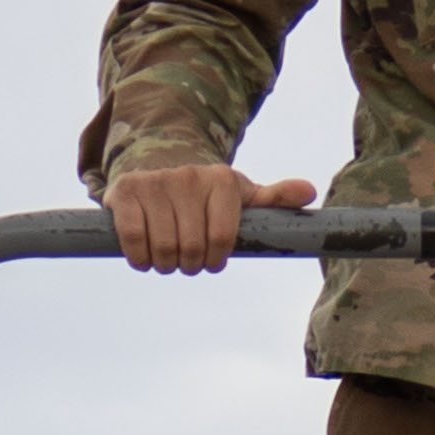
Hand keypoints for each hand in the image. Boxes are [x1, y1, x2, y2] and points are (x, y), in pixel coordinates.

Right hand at [113, 165, 314, 271]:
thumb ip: (274, 199)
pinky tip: (143, 255)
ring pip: (162, 248)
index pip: (222, 239)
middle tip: (186, 259)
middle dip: (189, 265)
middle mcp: (189, 177)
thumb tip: (309, 192)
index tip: (211, 259)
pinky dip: (139, 257)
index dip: (215, 260)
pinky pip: (132, 239)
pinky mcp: (125, 192)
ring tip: (166, 256)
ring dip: (164, 264)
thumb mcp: (242, 196)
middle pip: (191, 248)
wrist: (158, 170)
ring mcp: (155, 182)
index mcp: (222, 180)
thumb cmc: (208, 195)